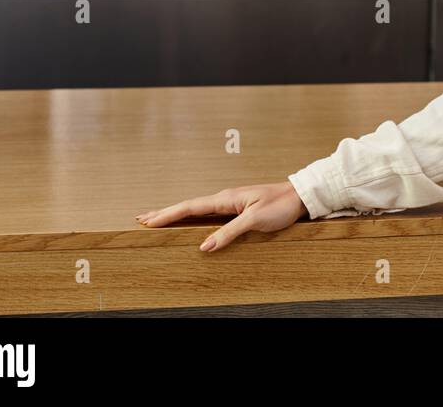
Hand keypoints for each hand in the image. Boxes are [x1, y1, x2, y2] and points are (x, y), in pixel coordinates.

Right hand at [136, 181, 308, 251]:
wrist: (300, 196)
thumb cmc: (281, 205)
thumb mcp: (256, 220)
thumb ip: (230, 232)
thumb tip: (204, 246)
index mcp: (226, 199)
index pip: (190, 207)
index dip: (168, 215)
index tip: (148, 221)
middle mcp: (225, 198)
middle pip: (188, 206)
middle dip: (165, 213)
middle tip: (142, 219)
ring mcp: (231, 203)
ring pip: (197, 209)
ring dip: (176, 213)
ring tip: (158, 219)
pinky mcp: (238, 208)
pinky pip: (208, 213)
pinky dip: (193, 216)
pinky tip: (191, 221)